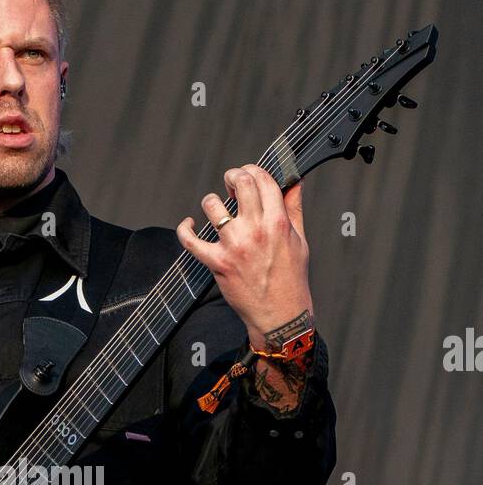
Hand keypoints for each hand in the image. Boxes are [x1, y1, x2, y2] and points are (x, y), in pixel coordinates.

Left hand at [176, 163, 312, 348]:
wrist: (280, 314)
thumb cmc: (291, 277)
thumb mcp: (299, 239)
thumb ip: (294, 207)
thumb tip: (294, 181)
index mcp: (278, 222)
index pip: (263, 179)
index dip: (252, 170)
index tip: (248, 174)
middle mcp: (256, 230)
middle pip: (239, 183)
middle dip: (232, 176)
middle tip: (230, 184)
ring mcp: (234, 246)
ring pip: (212, 206)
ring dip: (211, 201)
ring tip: (216, 208)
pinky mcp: (217, 263)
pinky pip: (191, 241)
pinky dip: (185, 229)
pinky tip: (188, 224)